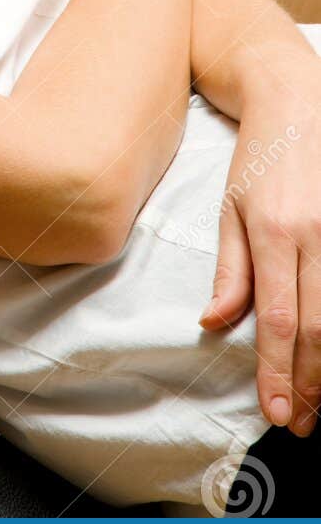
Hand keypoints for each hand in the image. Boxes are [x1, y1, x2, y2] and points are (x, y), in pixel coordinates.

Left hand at [199, 54, 320, 436]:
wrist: (297, 100)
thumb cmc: (259, 156)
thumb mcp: (230, 207)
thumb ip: (229, 271)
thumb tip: (213, 323)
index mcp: (272, 231)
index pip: (274, 318)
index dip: (276, 371)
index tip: (274, 411)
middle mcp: (314, 236)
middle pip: (316, 328)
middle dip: (308, 384)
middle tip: (299, 423)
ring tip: (320, 405)